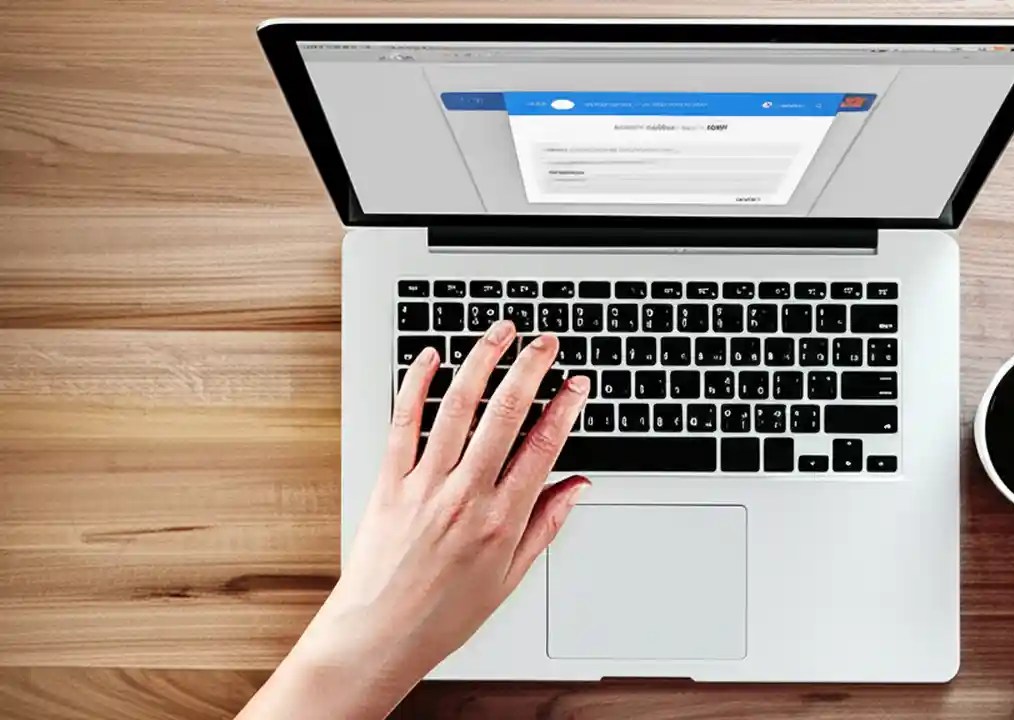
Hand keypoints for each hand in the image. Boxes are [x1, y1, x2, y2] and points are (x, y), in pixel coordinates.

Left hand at [238, 320, 590, 719]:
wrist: (379, 634)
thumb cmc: (442, 613)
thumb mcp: (510, 576)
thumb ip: (546, 523)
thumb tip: (577, 485)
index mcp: (501, 519)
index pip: (544, 446)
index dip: (565, 406)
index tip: (576, 384)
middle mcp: (465, 495)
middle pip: (506, 413)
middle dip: (530, 368)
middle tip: (545, 343)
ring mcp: (425, 484)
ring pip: (458, 407)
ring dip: (482, 361)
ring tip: (499, 333)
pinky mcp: (389, 481)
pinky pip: (403, 422)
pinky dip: (417, 384)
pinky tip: (431, 357)